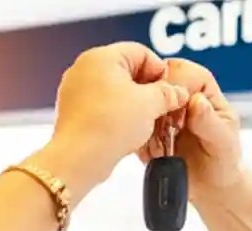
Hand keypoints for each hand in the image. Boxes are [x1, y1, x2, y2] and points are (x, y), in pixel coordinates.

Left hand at [46, 42, 190, 194]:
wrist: (79, 157)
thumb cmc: (108, 125)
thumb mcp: (150, 104)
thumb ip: (168, 93)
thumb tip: (177, 92)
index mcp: (101, 56)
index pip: (141, 52)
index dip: (160, 71)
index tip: (170, 90)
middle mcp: (84, 68)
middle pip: (127, 71)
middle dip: (148, 90)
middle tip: (162, 107)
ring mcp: (75, 90)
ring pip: (114, 91)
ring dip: (134, 105)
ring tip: (146, 122)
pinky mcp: (73, 112)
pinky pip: (102, 108)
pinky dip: (117, 116)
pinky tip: (128, 132)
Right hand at [142, 59, 245, 204]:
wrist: (209, 185)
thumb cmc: (223, 160)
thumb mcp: (224, 142)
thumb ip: (210, 122)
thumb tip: (197, 101)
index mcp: (202, 87)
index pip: (182, 71)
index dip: (175, 88)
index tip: (176, 113)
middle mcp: (178, 92)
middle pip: (154, 79)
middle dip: (156, 105)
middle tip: (165, 131)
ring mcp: (159, 108)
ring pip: (139, 100)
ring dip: (146, 124)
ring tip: (164, 147)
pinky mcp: (145, 126)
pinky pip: (131, 123)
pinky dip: (139, 138)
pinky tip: (155, 153)